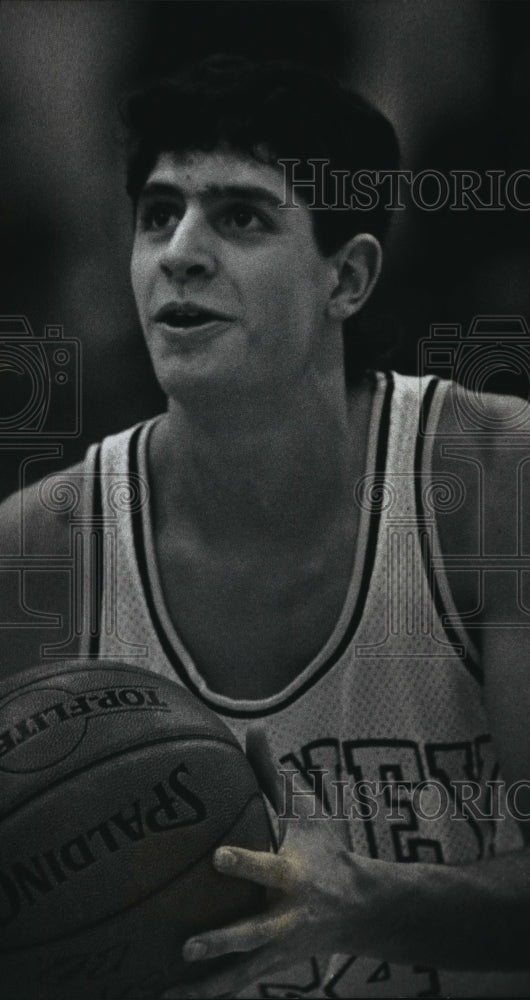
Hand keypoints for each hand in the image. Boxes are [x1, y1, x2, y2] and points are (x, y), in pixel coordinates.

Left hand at [163, 728, 368, 998]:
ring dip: (209, 986)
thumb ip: (274, 774)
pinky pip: (238, 985)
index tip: (217, 857)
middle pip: (254, 933)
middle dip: (224, 941)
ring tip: (169, 996)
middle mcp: (287, 915)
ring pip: (243, 972)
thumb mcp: (308, 809)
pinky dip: (209, 995)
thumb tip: (254, 727)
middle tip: (187, 945)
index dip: (245, 863)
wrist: (363, 910)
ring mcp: (279, 947)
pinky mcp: (272, 965)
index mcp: (295, 873)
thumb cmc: (328, 849)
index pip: (269, 867)